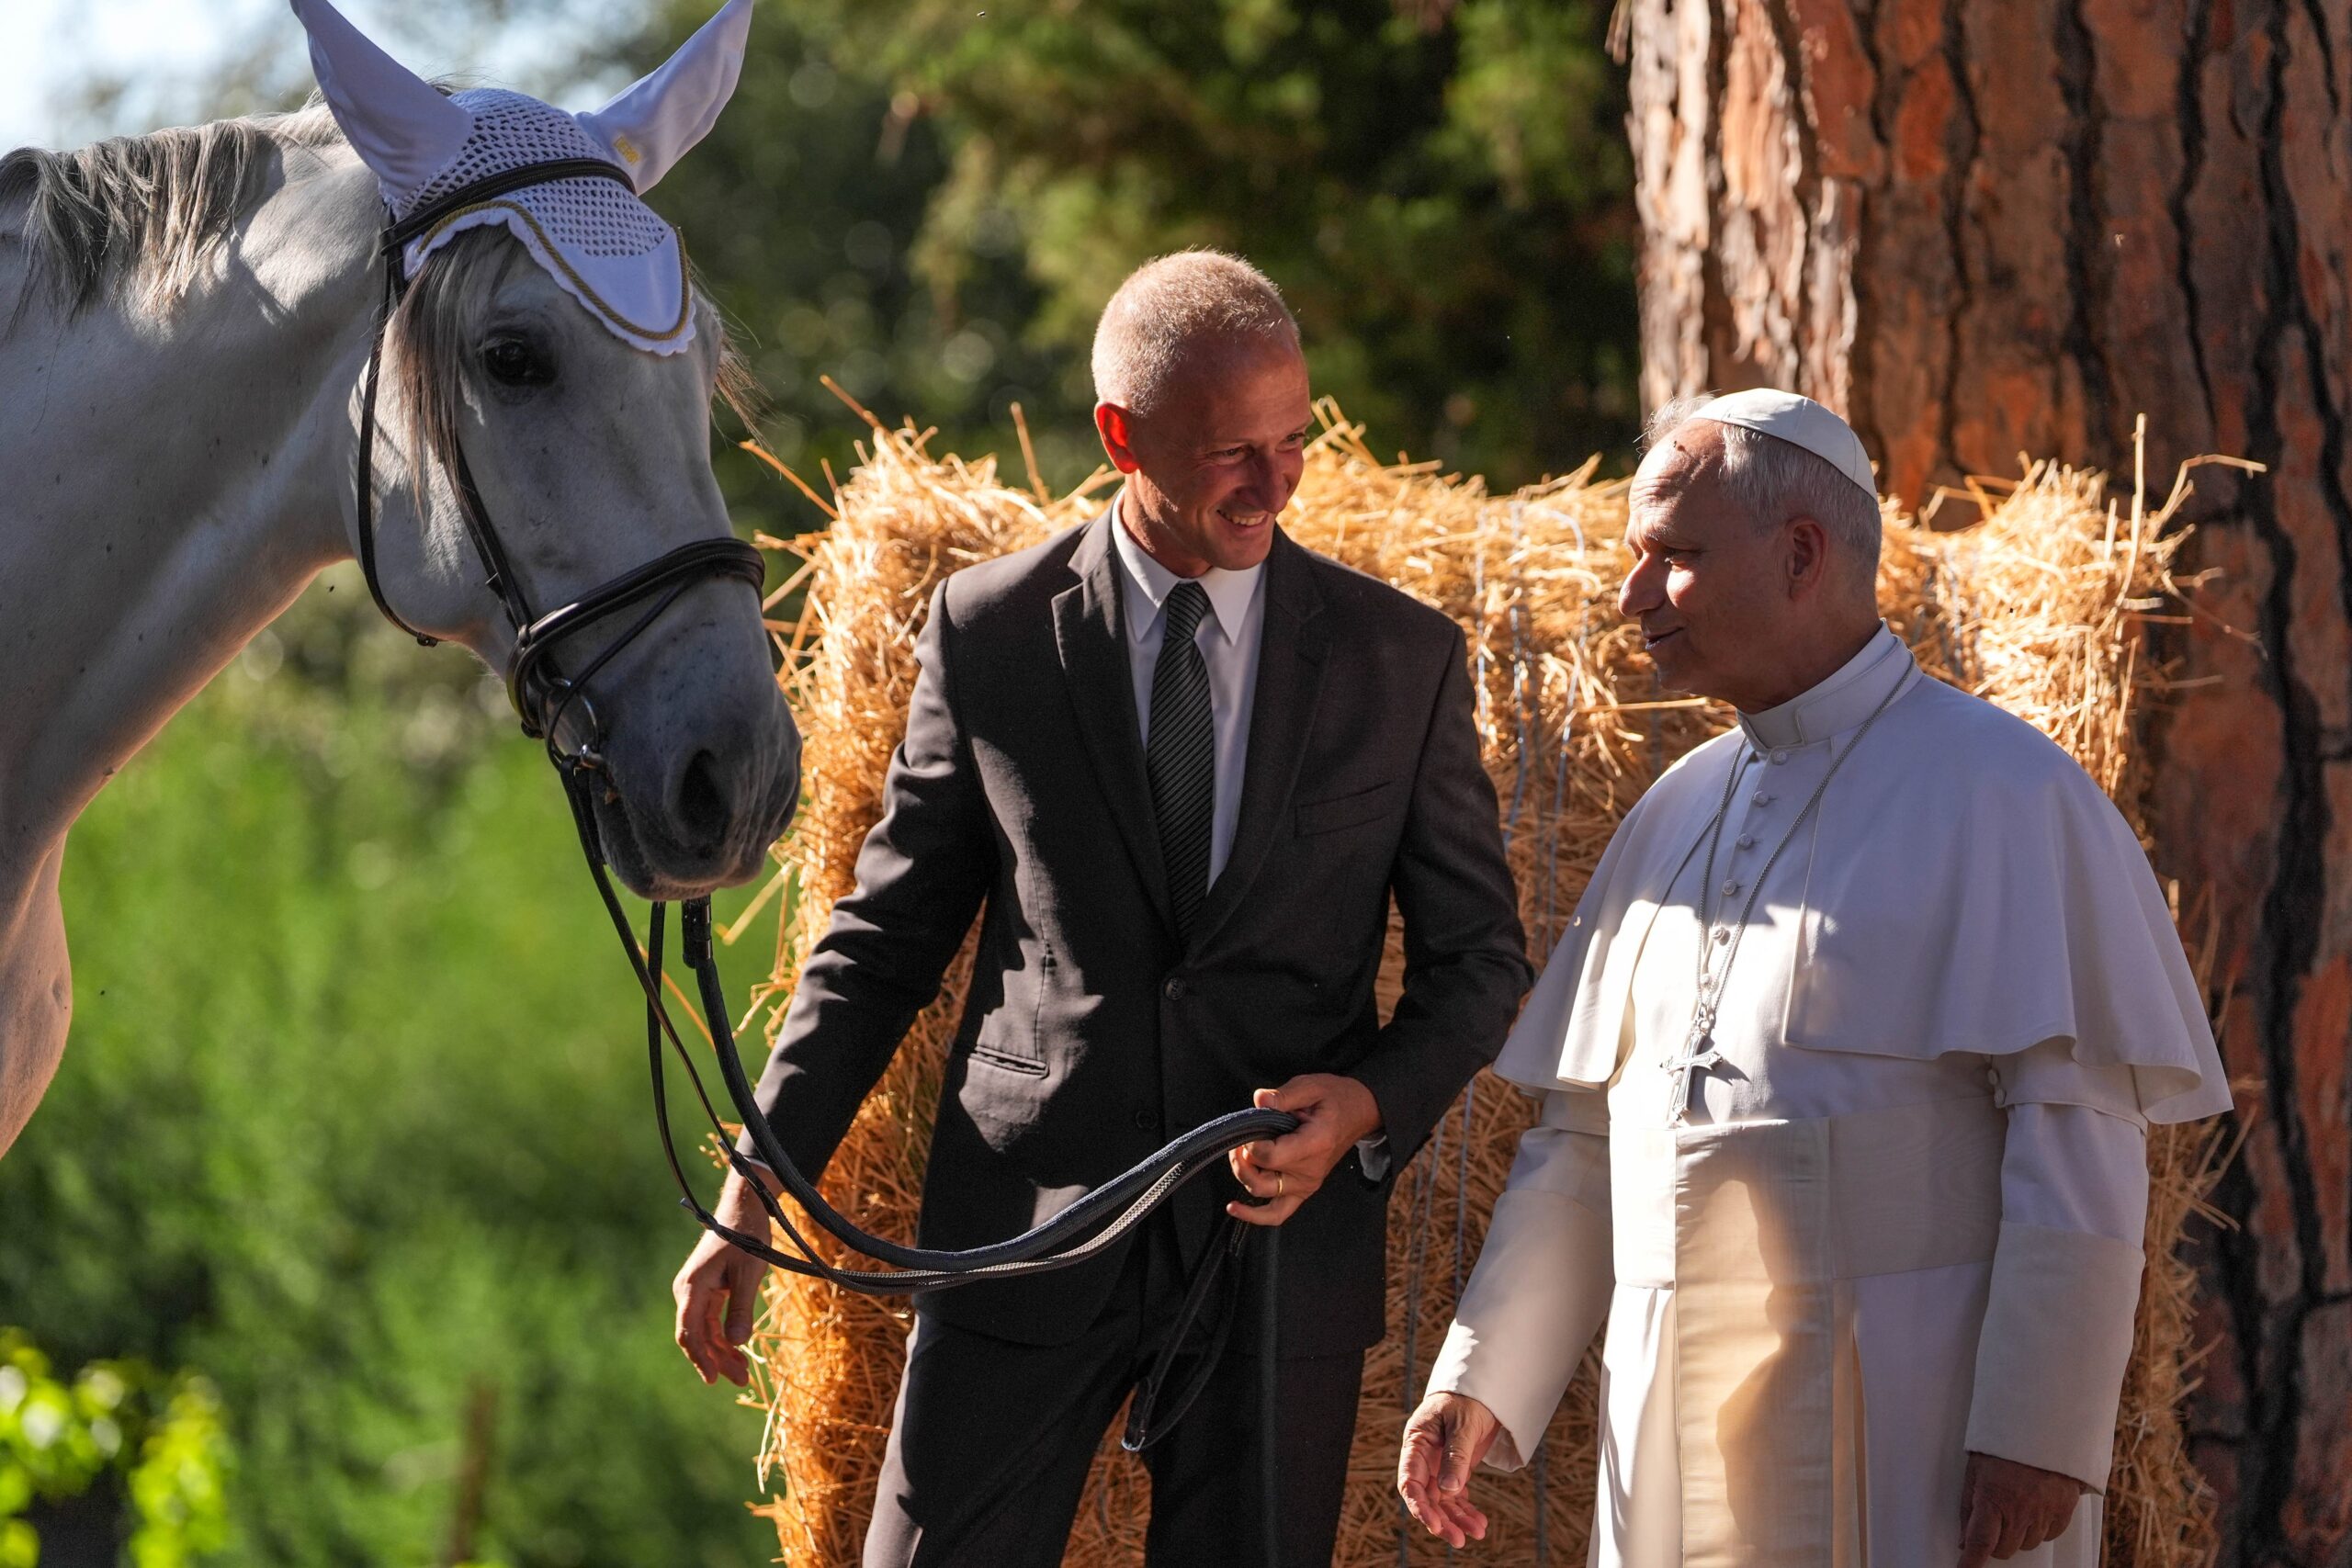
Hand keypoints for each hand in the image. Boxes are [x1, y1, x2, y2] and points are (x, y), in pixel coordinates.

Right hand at [672, 1166, 781, 1386]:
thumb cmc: (746, 1236)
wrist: (743, 1208)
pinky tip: (737, 1352)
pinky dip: (723, 1337)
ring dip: (721, 1352)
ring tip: (743, 1373)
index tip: (712, 1379)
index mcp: (692, 1287)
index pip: (688, 1332)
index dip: (699, 1358)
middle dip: (716, 1360)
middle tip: (741, 1380)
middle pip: (696, 1336)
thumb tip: (736, 1343)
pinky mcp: (706, 1290)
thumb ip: (741, 1306)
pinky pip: (710, 1321)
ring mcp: (695, 1292)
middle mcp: (687, 1291)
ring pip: (704, 1331)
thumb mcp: (749, 1272)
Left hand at [1225, 1073, 1382, 1226]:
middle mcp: (1310, 1171)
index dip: (1250, 1144)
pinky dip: (1255, 1215)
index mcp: (1314, 1144)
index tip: (1249, 1127)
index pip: (1270, 1157)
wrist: (1358, 1113)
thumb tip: (1260, 1099)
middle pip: (1261, 1181)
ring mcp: (1307, 1185)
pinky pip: (1278, 1213)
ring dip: (1244, 1177)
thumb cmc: (1334, 1098)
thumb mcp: (1311, 1086)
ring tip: (1238, 1156)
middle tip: (1239, 1139)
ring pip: (1263, 1195)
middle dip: (1241, 1161)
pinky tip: (1235, 1208)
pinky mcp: (1303, 1190)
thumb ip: (1283, 1095)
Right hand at [1398, 1391, 1498, 1546]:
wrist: (1483, 1391)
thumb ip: (1456, 1456)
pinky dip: (1466, 1511)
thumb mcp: (1463, 1425)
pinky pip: (1457, 1497)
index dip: (1419, 1505)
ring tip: (1476, 1533)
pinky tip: (1479, 1524)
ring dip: (1456, 1519)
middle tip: (1459, 1539)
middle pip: (1426, 1497)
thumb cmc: (1467, 1400)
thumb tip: (1450, 1490)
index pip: (1410, 1481)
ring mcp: (1438, 1466)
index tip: (1433, 1524)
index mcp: (1416, 1443)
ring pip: (1443, 1502)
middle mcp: (1424, 1459)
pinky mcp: (1455, 1471)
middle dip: (1440, 1520)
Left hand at [1957, 1451, 2085, 1565]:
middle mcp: (2020, 1511)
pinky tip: (2034, 1506)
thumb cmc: (2003, 1446)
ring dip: (2018, 1533)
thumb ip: (1968, 1508)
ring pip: (2027, 1545)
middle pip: (2004, 1549)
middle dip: (1995, 1540)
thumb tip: (1963, 1542)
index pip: (1980, 1542)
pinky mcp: (2064, 1511)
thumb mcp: (1975, 1470)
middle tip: (1994, 1517)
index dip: (1970, 1563)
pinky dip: (2039, 1528)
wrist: (2043, 1426)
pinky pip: (2049, 1535)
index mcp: (1993, 1498)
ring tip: (2016, 1503)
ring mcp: (2044, 1513)